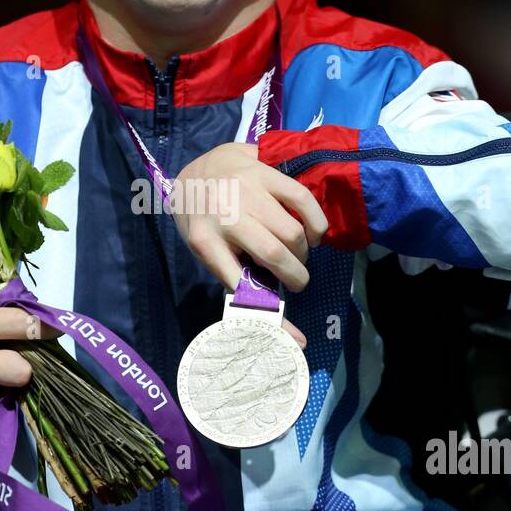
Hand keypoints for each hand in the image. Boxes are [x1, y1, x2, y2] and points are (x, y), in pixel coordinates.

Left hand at [171, 142, 329, 348]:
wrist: (194, 171)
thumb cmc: (202, 220)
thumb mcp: (206, 251)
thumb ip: (234, 275)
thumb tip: (268, 316)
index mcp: (205, 243)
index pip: (240, 287)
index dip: (271, 317)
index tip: (296, 339)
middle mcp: (225, 216)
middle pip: (274, 255)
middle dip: (296, 277)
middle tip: (297, 282)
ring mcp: (246, 191)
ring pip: (292, 232)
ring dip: (303, 252)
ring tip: (297, 255)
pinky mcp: (264, 172)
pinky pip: (303, 200)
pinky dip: (316, 224)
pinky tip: (312, 234)